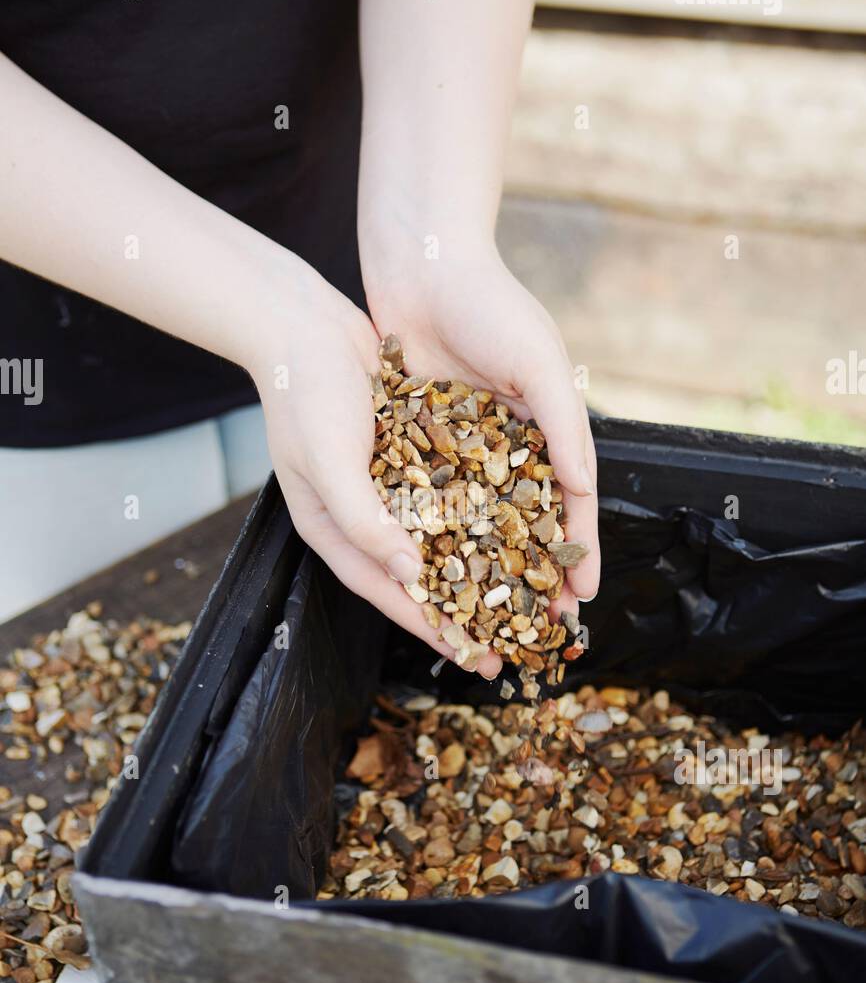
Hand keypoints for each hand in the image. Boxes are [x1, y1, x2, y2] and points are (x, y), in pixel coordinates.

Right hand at [245, 261, 501, 677]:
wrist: (301, 325)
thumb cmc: (305, 398)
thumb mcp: (329, 465)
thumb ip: (366, 523)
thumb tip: (409, 573)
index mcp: (333, 528)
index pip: (388, 590)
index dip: (431, 625)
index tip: (474, 657)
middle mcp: (362, 513)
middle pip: (419, 573)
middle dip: (463, 609)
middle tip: (510, 642)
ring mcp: (384, 483)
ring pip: (439, 536)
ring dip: (476, 563)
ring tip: (521, 592)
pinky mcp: (406, 451)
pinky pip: (446, 493)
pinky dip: (476, 511)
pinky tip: (515, 522)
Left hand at [360, 245, 600, 620]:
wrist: (422, 264)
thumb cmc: (491, 305)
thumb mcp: (538, 361)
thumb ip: (564, 425)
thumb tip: (586, 489)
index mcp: (548, 426)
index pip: (571, 504)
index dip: (578, 552)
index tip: (583, 599)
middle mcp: (508, 442)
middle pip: (526, 523)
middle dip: (534, 575)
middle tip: (538, 627)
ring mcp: (463, 443)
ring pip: (478, 518)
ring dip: (485, 565)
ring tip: (487, 614)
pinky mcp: (419, 436)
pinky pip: (431, 493)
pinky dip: (435, 530)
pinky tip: (432, 569)